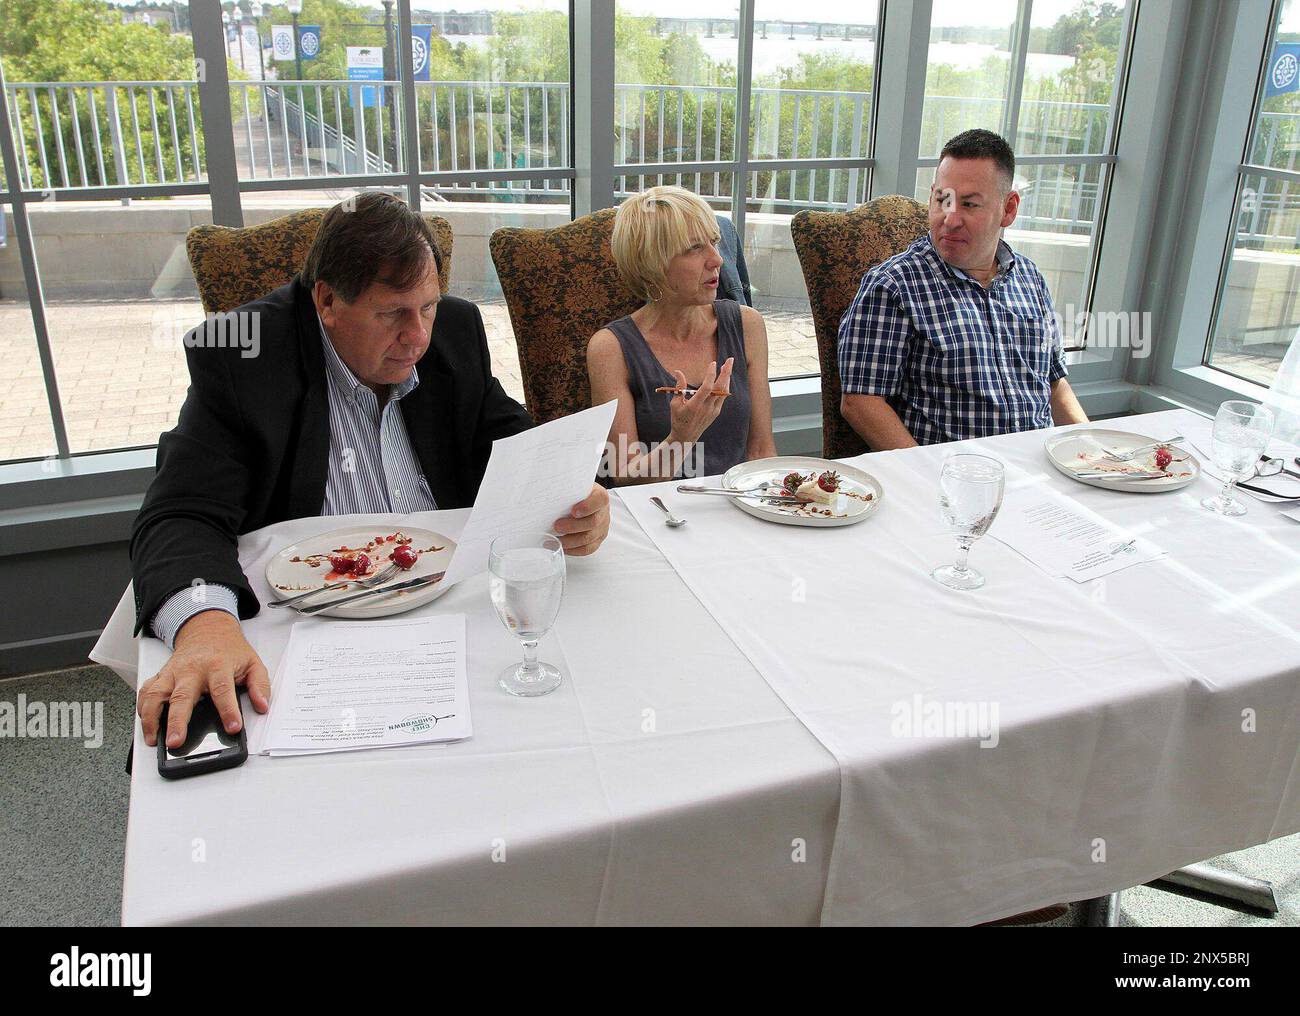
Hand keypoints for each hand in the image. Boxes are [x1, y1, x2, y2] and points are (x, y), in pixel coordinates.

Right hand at [138, 611, 270, 748]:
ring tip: (155, 739)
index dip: (228, 710)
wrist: (208, 629)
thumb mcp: (252, 663)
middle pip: (181, 696)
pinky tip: (146, 724)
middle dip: (177, 721)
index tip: (232, 727)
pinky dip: (142, 708)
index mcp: (217, 665)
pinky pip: (146, 691)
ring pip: (155, 694)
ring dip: (151, 718)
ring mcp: (173, 672)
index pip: (222, 689)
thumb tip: (262, 705)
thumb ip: (260, 685)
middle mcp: (191, 670)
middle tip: (176, 742)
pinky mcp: (161, 675)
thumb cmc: (228, 650)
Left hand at [552, 483, 609, 556]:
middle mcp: (603, 512)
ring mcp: (602, 527)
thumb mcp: (574, 487)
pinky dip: (573, 550)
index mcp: (600, 496)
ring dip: (570, 540)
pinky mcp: (597, 539)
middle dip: (573, 526)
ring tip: (555, 539)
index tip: (573, 511)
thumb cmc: (576, 494)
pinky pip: (587, 549)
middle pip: (593, 522)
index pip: (599, 500)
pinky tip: (562, 547)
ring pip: (589, 538)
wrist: (583, 500)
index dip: (587, 507)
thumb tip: (547, 494)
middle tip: (557, 526)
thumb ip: (567, 490)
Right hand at [667, 358, 733, 444]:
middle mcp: (707, 407)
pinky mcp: (716, 412)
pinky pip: (722, 396)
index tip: (713, 363)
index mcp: (695, 405)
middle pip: (720, 388)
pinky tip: (724, 378)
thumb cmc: (678, 419)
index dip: (711, 374)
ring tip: (726, 365)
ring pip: (724, 392)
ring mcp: (713, 410)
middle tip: (730, 359)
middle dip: (726, 372)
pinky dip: (724, 386)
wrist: (686, 437)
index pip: (707, 387)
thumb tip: (678, 371)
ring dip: (727, 378)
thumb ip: (679, 387)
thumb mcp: (675, 404)